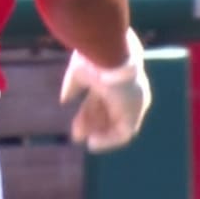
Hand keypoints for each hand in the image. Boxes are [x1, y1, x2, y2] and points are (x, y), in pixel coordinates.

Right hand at [59, 28, 151, 152]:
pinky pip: (122, 134)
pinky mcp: (134, 115)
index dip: (87, 109)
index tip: (74, 117)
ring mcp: (133, 104)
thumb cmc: (94, 59)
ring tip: (80, 138)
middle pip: (108, 111)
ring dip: (97, 132)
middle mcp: (127, 92)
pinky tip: (92, 142)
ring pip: (114, 123)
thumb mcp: (80, 72)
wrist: (111, 56)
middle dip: (91, 122)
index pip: (102, 98)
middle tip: (75, 132)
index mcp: (116, 77)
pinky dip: (107, 140)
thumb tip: (65, 100)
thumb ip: (73, 86)